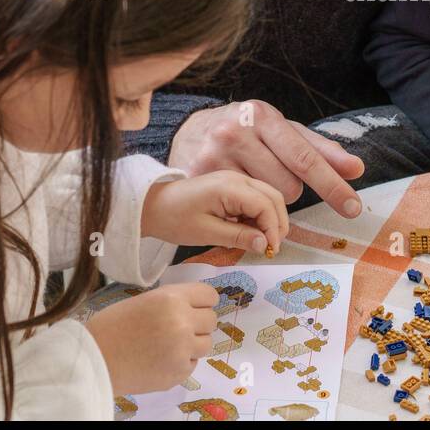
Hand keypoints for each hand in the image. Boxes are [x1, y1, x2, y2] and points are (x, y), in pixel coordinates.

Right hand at [86, 283, 217, 394]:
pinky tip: (160, 360)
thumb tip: (196, 308)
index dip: (203, 302)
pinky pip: (192, 363)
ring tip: (168, 345)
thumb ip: (172, 302)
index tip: (196, 308)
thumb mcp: (144, 301)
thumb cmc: (112, 326)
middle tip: (178, 329)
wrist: (93, 361)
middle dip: (198, 324)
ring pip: (206, 343)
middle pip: (211, 320)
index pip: (209, 295)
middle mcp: (182, 322)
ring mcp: (183, 349)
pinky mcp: (179, 372)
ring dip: (193, 344)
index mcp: (172, 299)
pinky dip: (181, 362)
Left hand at [141, 170, 289, 254]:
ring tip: (261, 242)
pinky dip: (259, 215)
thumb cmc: (175, 219)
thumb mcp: (206, 232)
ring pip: (267, 197)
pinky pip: (255, 198)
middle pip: (273, 197)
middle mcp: (238, 179)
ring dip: (270, 219)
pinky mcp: (232, 186)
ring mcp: (235, 180)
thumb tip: (265, 245)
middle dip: (278, 223)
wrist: (152, 206)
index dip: (273, 229)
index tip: (271, 250)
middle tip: (272, 247)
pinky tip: (250, 231)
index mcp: (231, 187)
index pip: (266, 205)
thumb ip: (238, 237)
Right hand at [170, 101, 363, 217]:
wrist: (189, 130)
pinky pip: (239, 209)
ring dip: (268, 197)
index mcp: (262, 116)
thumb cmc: (247, 130)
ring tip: (252, 177)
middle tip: (272, 172)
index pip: (304, 157)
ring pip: (265, 200)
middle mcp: (236, 132)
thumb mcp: (282, 129)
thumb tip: (356, 169)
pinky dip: (244, 206)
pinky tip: (233, 190)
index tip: (353, 206)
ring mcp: (213, 155)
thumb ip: (320, 149)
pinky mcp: (198, 178)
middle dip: (289, 188)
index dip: (332, 185)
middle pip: (288, 187)